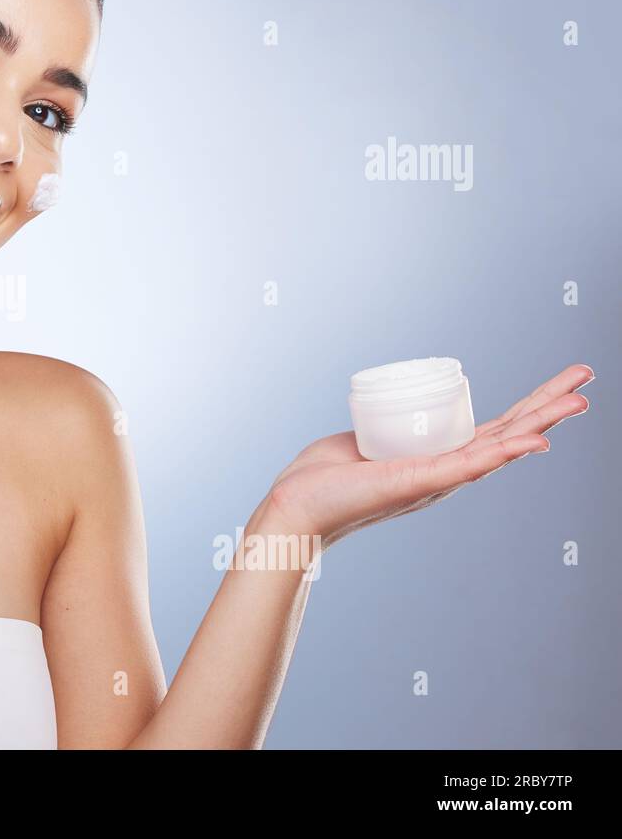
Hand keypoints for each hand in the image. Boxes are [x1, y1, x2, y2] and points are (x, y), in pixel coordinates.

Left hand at [259, 363, 593, 546]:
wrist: (295, 506)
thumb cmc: (322, 479)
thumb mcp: (364, 442)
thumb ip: (381, 430)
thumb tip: (385, 414)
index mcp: (436, 460)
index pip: (492, 428)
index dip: (527, 407)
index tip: (562, 384)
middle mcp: (445, 472)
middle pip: (508, 432)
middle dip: (550, 404)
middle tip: (588, 376)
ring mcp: (436, 479)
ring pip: (499, 445)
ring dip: (541, 422)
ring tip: (580, 401)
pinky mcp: (418, 482)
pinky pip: (467, 465)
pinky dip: (502, 453)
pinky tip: (533, 442)